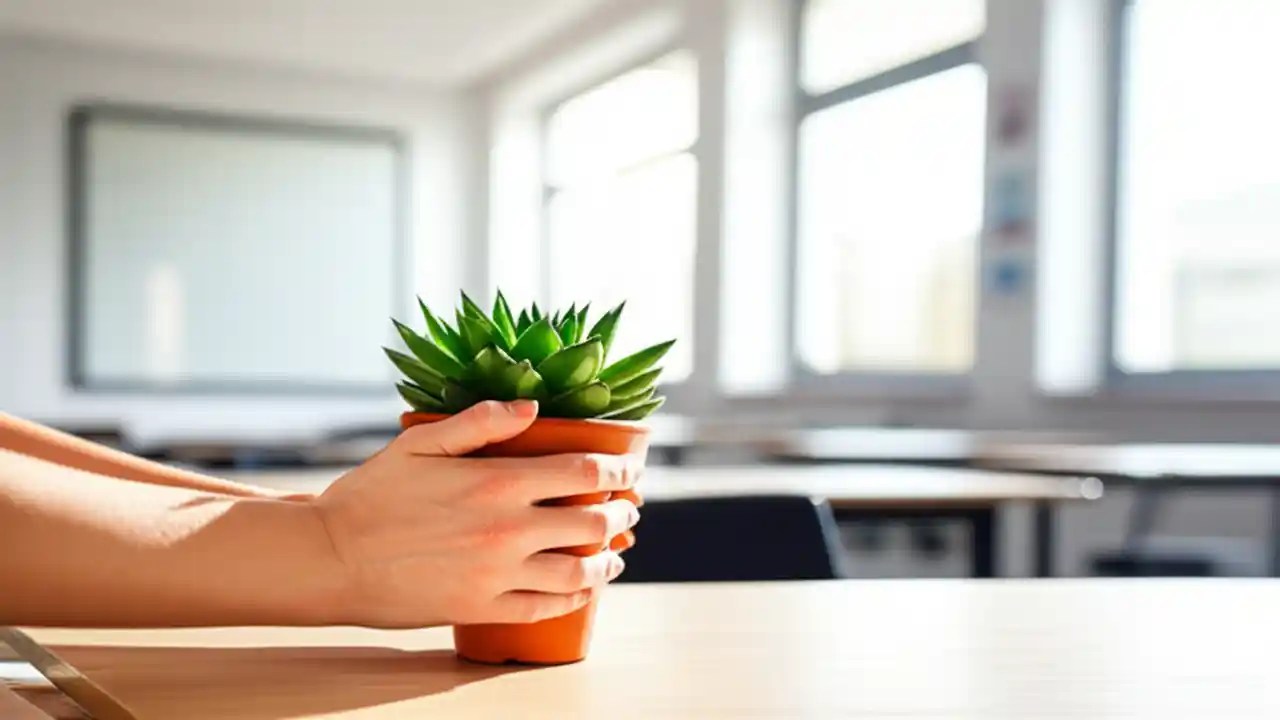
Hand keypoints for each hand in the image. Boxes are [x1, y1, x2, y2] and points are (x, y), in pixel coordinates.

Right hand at [312, 400, 642, 628]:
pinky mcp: (482, 607)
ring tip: (615, 554)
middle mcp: (507, 528)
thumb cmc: (371, 495)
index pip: (584, 472)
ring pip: (578, 571)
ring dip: (607, 561)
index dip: (620, 470)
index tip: (632, 470)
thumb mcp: (420, 443)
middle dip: (621, 514)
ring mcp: (497, 573)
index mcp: (496, 481)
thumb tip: (532, 407)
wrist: (329, 558)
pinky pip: (544, 607)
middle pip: (592, 521)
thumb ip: (480, 422)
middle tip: (629, 510)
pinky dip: (573, 598)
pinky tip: (581, 588)